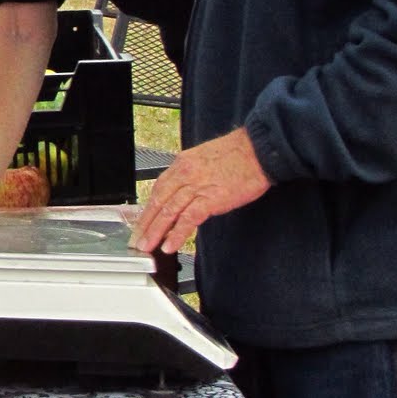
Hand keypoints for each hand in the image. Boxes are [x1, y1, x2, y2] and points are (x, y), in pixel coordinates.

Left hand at [133, 128, 271, 254]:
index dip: (147, 209)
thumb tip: (182, 192)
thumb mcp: (204, 159)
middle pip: (158, 202)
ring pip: (169, 212)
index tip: (141, 223)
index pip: (157, 189)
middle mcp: (185, 173)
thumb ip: (191, 174)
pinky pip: (188, 219)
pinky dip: (177, 234)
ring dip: (155, 232)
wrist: (259, 150)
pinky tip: (170, 245)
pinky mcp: (211, 198)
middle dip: (145, 224)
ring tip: (147, 247)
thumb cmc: (238, 155)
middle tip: (137, 240)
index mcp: (182, 163)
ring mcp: (197, 186)